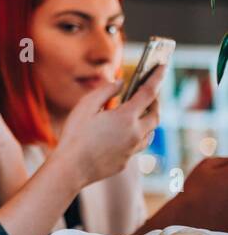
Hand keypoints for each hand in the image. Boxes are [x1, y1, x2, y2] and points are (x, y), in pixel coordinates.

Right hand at [55, 65, 164, 187]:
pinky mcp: (126, 160)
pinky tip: (126, 132)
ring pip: (150, 132)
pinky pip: (138, 144)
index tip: (163, 66)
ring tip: (140, 112)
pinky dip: (138, 134)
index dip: (157, 77)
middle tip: (150, 92)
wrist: (72, 168)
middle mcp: (135, 133)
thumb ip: (105, 91)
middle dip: (155, 101)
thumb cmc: (75, 135)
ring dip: (149, 119)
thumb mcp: (85, 106)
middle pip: (155, 114)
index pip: (148, 93)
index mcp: (126, 117)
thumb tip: (121, 83)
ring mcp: (132, 149)